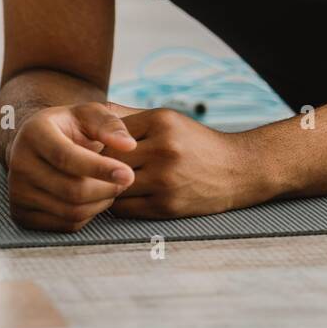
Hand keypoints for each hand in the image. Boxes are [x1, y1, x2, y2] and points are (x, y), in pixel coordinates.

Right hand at [5, 102, 139, 231]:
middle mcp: (19, 163)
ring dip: (101, 203)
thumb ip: (110, 125)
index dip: (100, 168)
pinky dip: (89, 215)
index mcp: (34, 133)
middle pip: (71, 190)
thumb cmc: (71, 128)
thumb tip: (129, 145)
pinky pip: (65, 225)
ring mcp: (17, 192)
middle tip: (126, 180)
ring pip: (71, 212)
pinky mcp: (22, 214)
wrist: (40, 146)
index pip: (66, 157)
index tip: (129, 174)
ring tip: (112, 186)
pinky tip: (95, 198)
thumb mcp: (90, 115)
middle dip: (107, 189)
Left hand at [105, 108, 259, 219]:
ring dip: (108, 188)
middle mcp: (164, 148)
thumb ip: (132, 119)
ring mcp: (165, 179)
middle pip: (109, 160)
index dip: (101, 144)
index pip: (111, 133)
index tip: (97, 151)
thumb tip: (88, 119)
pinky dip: (120, 205)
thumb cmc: (197, 144)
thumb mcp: (171, 121)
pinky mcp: (166, 205)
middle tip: (95, 171)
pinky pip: (125, 208)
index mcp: (162, 122)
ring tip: (108, 185)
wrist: (238, 170)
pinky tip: (126, 198)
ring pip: (113, 186)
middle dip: (100, 167)